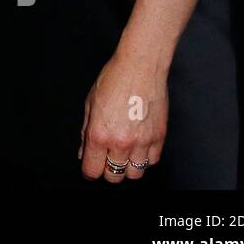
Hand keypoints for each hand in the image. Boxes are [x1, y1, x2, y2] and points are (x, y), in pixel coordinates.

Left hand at [79, 54, 166, 181]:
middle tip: (105, 160)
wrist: (140, 67)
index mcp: (99, 134)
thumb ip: (86, 131)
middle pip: (114, 176)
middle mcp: (121, 142)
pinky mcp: (159, 138)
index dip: (89, 171)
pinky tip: (138, 148)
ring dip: (127, 167)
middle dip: (107, 171)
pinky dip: (144, 159)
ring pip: (135, 174)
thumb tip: (84, 152)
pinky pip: (152, 161)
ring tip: (123, 155)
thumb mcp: (90, 104)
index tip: (89, 168)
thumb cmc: (114, 79)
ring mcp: (142, 142)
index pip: (93, 170)